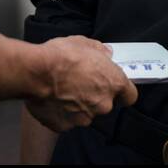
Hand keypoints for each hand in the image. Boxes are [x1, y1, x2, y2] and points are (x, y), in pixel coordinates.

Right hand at [24, 36, 138, 131]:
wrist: (36, 72)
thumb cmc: (61, 56)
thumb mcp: (83, 42)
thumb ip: (99, 50)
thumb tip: (106, 53)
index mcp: (113, 83)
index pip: (130, 95)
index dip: (122, 91)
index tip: (114, 86)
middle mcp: (103, 104)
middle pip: (105, 104)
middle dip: (95, 95)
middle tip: (79, 82)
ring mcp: (84, 118)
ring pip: (86, 113)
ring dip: (78, 105)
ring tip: (63, 90)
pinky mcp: (66, 126)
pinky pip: (67, 120)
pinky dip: (62, 112)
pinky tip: (53, 99)